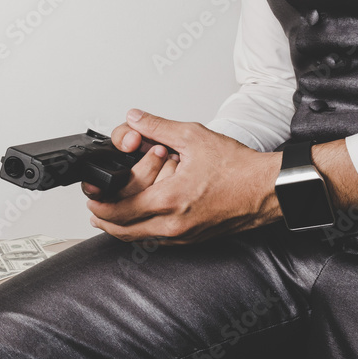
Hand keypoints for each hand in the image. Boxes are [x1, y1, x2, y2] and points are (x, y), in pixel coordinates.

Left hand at [85, 109, 282, 243]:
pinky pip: (157, 240)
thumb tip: (135, 119)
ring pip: (139, 239)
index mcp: (171, 200)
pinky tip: (141, 216)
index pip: (120, 211)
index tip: (91, 195)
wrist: (266, 190)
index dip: (99, 204)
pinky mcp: (192, 238)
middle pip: (123, 231)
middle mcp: (174, 224)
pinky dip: (143, 229)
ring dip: (122, 226)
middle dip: (104, 219)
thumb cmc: (238, 168)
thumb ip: (158, 127)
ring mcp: (183, 235)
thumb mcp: (193, 137)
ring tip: (111, 212)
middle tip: (94, 206)